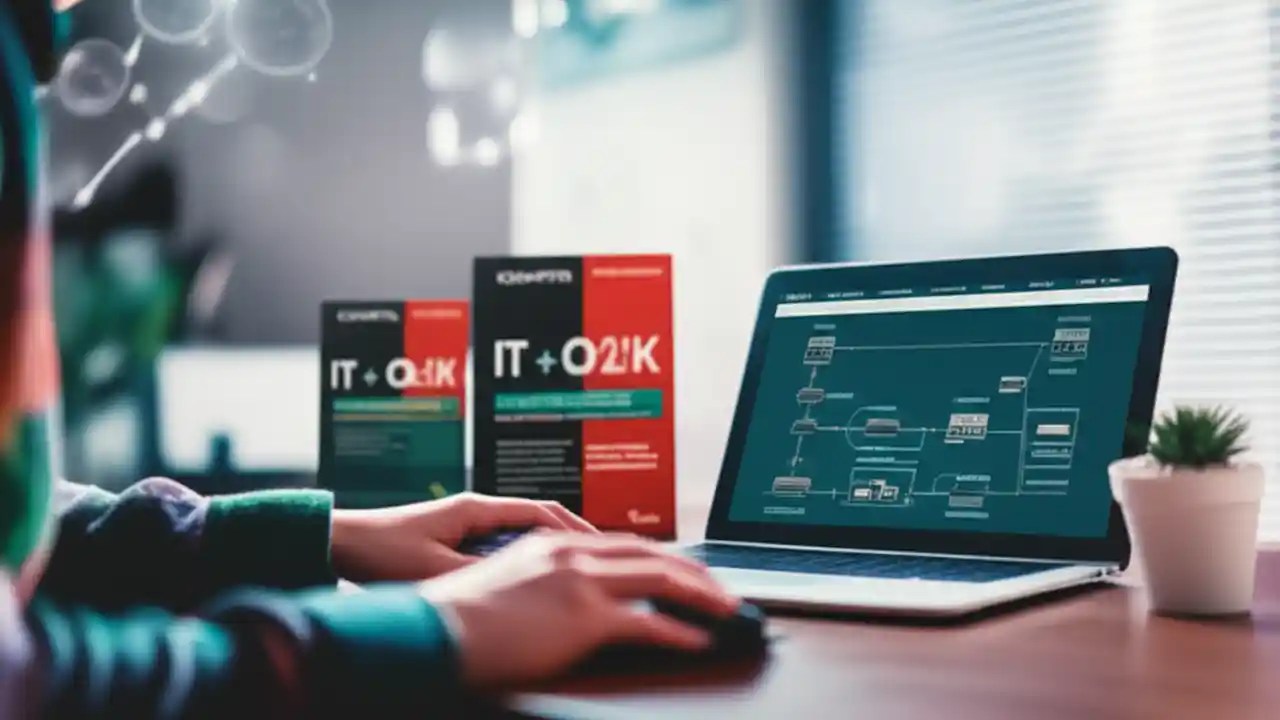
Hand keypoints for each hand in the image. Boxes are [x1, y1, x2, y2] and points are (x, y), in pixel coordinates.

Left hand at [330, 493, 596, 581]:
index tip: (600, 544)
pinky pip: (502, 542)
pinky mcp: (453, 536)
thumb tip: (519, 584)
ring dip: (547, 545)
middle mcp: (474, 509)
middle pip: (536, 517)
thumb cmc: (380, 551)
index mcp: (475, 508)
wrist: (341, 542)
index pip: (540, 511)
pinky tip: (531, 575)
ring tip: (575, 566)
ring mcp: (465, 521)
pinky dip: (523, 555)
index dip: (574, 527)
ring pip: (520, 530)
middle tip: (600, 555)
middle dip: (569, 534)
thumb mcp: (434, 569)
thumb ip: (478, 574)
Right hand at [418, 531, 740, 688]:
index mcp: (552, 543)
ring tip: (725, 608)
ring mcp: (582, 581)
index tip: (682, 569)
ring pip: (661, 579)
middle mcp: (572, 553)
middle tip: (720, 587)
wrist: (434, 630)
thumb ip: (541, 583)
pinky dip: (680, 632)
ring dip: (700, 595)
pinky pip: (649, 622)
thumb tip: (564, 605)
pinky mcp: (586, 615)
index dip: (660, 557)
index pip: (622, 543)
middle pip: (651, 554)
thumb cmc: (457, 617)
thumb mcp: (505, 583)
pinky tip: (698, 639)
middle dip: (693, 572)